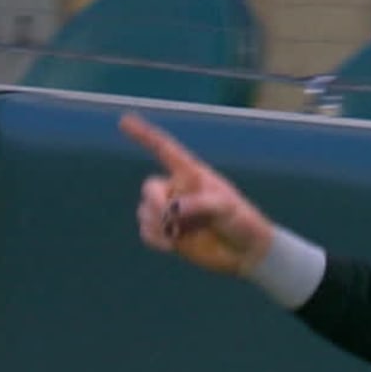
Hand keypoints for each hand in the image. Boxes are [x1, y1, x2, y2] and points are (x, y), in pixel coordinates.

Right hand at [121, 112, 274, 275]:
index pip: (165, 150)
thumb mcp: (227, 207)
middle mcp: (179, 190)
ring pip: (145, 212)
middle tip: (169, 215)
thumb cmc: (242, 221)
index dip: (144, 135)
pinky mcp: (169, 234)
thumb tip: (173, 210)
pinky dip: (154, 237)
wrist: (245, 251)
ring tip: (182, 233)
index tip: (125, 121)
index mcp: (193, 175)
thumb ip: (200, 203)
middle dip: (155, 201)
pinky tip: (172, 244)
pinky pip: (147, 231)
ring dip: (158, 224)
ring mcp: (172, 213)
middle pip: (150, 187)